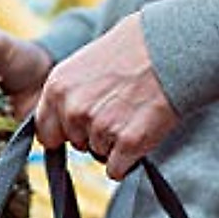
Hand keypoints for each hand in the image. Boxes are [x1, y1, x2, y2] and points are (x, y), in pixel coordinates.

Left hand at [34, 13, 178, 179]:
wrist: (172, 47)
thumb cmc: (133, 50)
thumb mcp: (85, 63)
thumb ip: (69, 93)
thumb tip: (62, 117)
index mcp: (57, 87)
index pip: (46, 133)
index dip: (65, 133)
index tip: (81, 128)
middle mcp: (74, 109)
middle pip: (77, 145)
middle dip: (95, 136)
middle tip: (120, 110)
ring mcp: (101, 127)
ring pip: (100, 155)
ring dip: (116, 144)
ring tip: (134, 113)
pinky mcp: (128, 143)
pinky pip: (117, 170)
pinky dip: (130, 159)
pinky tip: (142, 131)